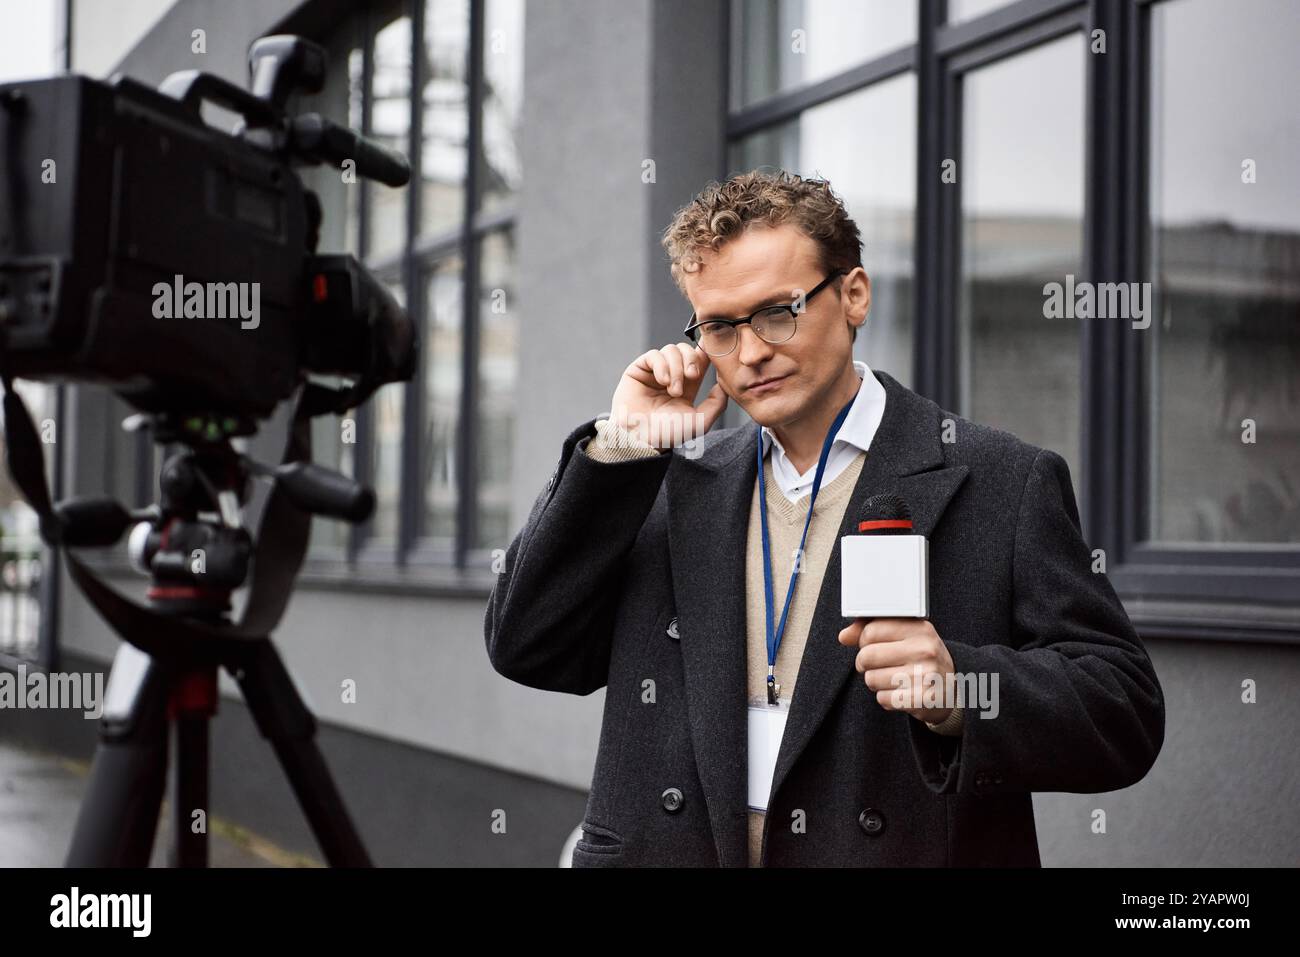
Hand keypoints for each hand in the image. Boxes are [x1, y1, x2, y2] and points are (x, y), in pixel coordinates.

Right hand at [607, 342, 728, 448]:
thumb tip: (723, 385)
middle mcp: (671, 376)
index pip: (699, 360)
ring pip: (671, 350)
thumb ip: (716, 404)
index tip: (712, 355)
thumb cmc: (667, 434)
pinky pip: (654, 355)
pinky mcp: (639, 369)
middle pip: (686, 349)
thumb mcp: (699, 423)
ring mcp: (654, 372)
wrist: (640, 438)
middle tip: (692, 376)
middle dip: (692, 359)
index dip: (706, 353)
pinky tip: (662, 381)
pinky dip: (662, 365)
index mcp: (687, 387)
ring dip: (676, 368)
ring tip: (672, 389)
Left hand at [837, 618, 956, 723]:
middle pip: (867, 655)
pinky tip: (901, 693)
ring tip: (893, 679)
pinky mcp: (922, 699)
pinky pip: (882, 698)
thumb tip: (844, 636)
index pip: (871, 630)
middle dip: (865, 663)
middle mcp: (925, 650)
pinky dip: (886, 698)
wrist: (954, 690)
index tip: (870, 645)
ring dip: (876, 682)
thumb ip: (873, 630)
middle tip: (877, 665)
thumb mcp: (905, 637)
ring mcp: (925, 675)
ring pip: (871, 679)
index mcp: (920, 629)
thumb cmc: (922, 659)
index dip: (863, 640)